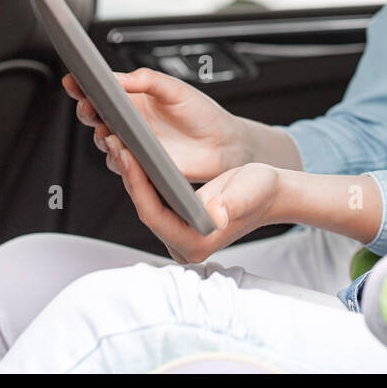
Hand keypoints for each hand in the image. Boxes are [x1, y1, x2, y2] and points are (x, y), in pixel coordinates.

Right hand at [64, 67, 244, 181]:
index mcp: (133, 98)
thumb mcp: (175, 89)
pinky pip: (119, 163)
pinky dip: (117, 157)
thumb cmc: (201, 113)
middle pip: (94, 116)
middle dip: (86, 110)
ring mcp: (132, 144)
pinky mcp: (140, 166)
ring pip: (103, 141)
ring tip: (106, 128)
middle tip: (88, 105)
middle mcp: (128, 121)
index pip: (100, 90)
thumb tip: (118, 77)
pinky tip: (123, 149)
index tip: (72, 80)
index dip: (82, 85)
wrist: (222, 144)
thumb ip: (147, 80)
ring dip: (100, 134)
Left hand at [104, 134, 282, 262]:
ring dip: (132, 174)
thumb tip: (217, 215)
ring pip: (145, 204)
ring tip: (119, 143)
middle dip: (129, 175)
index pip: (154, 216)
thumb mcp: (248, 192)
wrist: (270, 194)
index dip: (137, 184)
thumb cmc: (261, 192)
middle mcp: (184, 246)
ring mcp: (179, 238)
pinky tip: (134, 154)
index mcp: (197, 244)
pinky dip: (143, 177)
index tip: (128, 155)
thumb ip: (233, 204)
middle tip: (116, 141)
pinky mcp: (177, 225)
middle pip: (144, 210)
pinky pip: (152, 200)